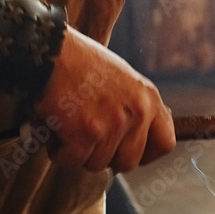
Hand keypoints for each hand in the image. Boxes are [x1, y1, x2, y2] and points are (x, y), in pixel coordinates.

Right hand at [34, 26, 175, 172]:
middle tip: (87, 136)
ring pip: (97, 164)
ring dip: (78, 151)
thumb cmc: (79, 62)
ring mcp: (113, 124)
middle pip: (129, 162)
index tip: (127, 150)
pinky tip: (54, 128)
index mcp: (148, 97)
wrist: (49, 49)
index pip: (165, 143)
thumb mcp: (123, 78)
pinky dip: (59, 151)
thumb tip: (145, 133)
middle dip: (105, 156)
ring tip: (67, 123)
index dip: (145, 154)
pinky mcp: (86, 134)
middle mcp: (137, 112)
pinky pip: (72, 161)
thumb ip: (136, 106)